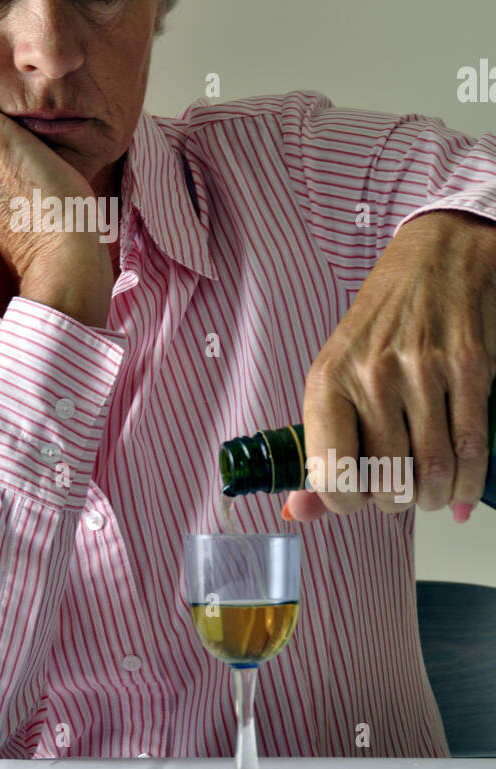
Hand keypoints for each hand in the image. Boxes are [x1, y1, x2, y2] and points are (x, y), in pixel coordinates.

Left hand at [282, 211, 495, 522]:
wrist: (438, 256)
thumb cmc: (383, 320)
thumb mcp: (336, 374)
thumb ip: (320, 447)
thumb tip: (296, 512)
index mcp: (327, 380)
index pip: (331, 476)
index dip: (346, 503)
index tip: (357, 496)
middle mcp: (372, 376)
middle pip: (389, 483)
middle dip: (398, 502)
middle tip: (400, 490)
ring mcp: (424, 372)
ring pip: (434, 474)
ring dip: (435, 498)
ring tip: (431, 490)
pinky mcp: (470, 369)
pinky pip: (472, 450)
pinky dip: (469, 483)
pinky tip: (461, 484)